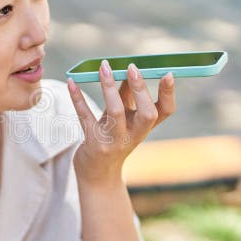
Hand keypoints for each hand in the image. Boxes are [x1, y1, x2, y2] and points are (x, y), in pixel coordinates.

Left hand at [67, 60, 175, 184]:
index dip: (169, 93)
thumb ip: (126, 95)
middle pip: (147, 114)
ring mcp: (114, 141)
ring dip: (110, 88)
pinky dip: (78, 98)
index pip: (166, 111)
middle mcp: (134, 135)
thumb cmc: (112, 139)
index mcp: (145, 127)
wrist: (97, 173)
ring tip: (104, 67)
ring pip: (116, 113)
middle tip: (132, 67)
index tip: (167, 74)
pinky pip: (85, 117)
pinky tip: (72, 82)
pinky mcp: (93, 142)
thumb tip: (123, 68)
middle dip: (141, 89)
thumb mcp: (124, 119)